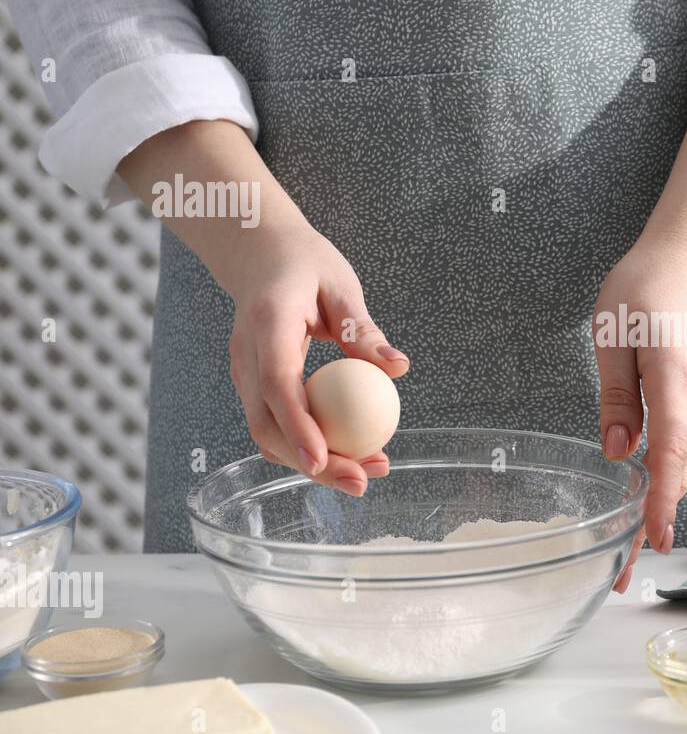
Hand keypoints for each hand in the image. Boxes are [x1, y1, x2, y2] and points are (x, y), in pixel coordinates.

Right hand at [226, 220, 408, 494]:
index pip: (278, 384)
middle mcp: (246, 354)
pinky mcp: (251, 382)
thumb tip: (398, 367)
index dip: (299, 426)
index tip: (323, 460)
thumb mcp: (341, 286)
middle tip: (361, 482)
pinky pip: (273, 423)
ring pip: (266, 432)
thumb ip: (365, 330)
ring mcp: (243, 371)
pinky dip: (303, 445)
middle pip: (267, 423)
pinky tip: (344, 453)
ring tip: (364, 472)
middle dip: (310, 463)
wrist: (258, 251)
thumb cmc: (305, 263)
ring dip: (311, 462)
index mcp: (268, 324)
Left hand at [593, 229, 686, 592]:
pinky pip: (684, 449)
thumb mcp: (613, 337)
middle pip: (679, 475)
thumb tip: (618, 454)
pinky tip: (646, 500)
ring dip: (661, 507)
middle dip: (653, 526)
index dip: (661, 505)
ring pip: (683, 466)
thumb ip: (616, 398)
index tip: (653, 545)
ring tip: (631, 549)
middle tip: (621, 573)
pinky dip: (668, 480)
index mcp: (676, 383)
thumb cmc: (645, 287)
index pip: (670, 456)